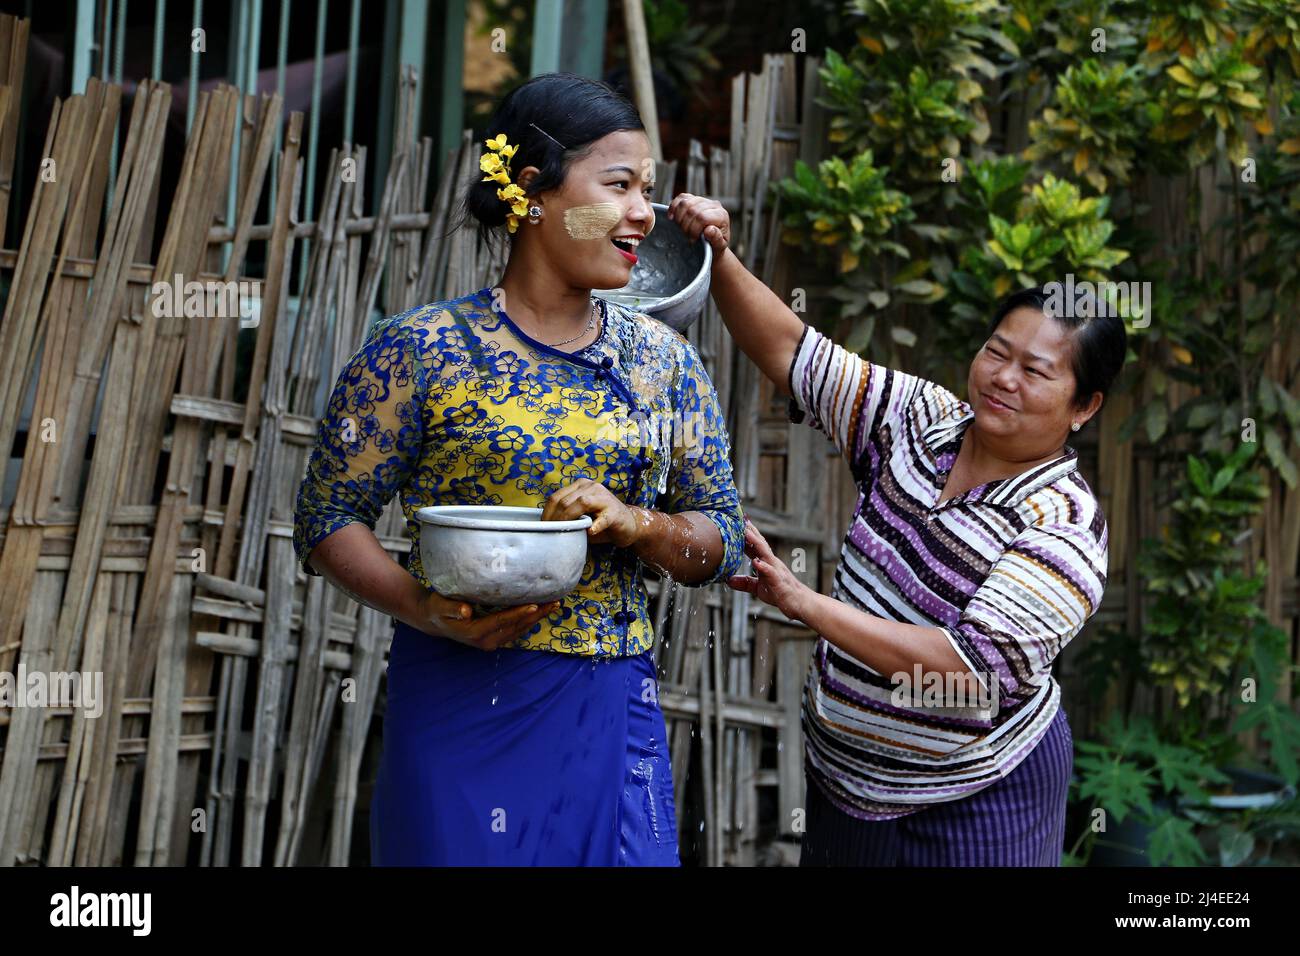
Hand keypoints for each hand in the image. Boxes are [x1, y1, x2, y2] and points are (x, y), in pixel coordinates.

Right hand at [418, 589, 559, 651]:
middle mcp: (486, 641)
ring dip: (537, 618)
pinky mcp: (495, 639)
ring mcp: (492, 642)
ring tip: (554, 605)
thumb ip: (452, 608)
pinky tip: (541, 611)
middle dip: (536, 615)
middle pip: (516, 627)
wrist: (435, 621)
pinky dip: (529, 621)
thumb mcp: (440, 605)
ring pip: (519, 630)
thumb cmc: (437, 608)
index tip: (534, 605)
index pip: (501, 621)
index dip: (518, 614)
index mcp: (474, 632)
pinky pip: (516, 630)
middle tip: (554, 603)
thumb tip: (466, 611)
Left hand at [542, 478, 640, 547]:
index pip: (556, 497)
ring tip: (563, 532)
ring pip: (582, 503)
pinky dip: (595, 525)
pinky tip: (590, 531)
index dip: (546, 513)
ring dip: (569, 519)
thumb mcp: (580, 515)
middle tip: (549, 534)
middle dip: (555, 519)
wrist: (628, 525)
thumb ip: (566, 515)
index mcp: (580, 485)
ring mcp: (604, 497)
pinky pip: (602, 518)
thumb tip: (545, 526)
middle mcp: (592, 486)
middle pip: (566, 500)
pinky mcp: (615, 512)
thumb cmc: (599, 521)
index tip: (542, 528)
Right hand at [668, 192, 729, 255]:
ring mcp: (703, 200)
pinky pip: (681, 198)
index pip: (702, 217)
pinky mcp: (694, 199)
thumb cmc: (715, 245)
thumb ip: (716, 239)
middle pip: (692, 210)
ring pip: (685, 203)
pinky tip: (672, 218)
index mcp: (721, 215)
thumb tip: (709, 230)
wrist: (713, 242)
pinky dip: (673, 207)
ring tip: (681, 228)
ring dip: (679, 218)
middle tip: (686, 236)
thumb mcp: (719, 246)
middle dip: (685, 225)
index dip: (694, 229)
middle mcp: (714, 205)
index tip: (692, 240)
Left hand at [726, 518, 812, 622]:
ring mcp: (777, 571)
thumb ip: (745, 583)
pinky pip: (771, 573)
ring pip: (766, 554)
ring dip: (756, 543)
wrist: (799, 603)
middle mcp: (772, 562)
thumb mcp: (758, 588)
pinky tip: (756, 562)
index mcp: (766, 562)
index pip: (754, 546)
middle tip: (741, 519)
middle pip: (760, 544)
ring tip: (747, 533)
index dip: (745, 535)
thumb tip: (728, 580)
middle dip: (751, 532)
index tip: (737, 522)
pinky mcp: (780, 582)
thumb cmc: (780, 593)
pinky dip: (764, 567)